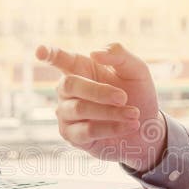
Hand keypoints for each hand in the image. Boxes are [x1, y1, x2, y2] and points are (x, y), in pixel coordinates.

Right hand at [35, 42, 165, 171]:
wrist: (148, 128)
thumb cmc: (137, 94)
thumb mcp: (136, 71)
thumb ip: (119, 55)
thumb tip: (94, 53)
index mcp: (81, 68)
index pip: (60, 58)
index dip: (49, 54)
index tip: (40, 52)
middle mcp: (68, 91)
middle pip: (70, 84)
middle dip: (98, 92)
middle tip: (123, 98)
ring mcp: (67, 114)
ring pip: (79, 109)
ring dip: (110, 112)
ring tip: (134, 114)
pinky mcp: (72, 136)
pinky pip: (87, 130)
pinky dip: (111, 127)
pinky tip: (129, 126)